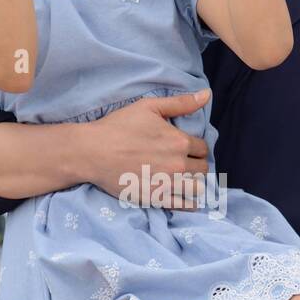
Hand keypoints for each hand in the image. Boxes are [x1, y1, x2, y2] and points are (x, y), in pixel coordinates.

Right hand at [86, 89, 211, 208]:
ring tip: (185, 179)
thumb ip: (181, 103)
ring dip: (194, 182)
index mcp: (179, 142)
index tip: (187, 148)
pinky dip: (189, 203)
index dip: (196, 147)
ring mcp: (168, 184)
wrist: (93, 151)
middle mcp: (178, 165)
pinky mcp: (156, 198)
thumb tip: (207, 95)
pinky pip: (183, 205)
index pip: (202, 147)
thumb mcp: (149, 107)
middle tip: (186, 163)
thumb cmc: (119, 126)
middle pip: (202, 168)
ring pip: (197, 187)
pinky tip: (188, 200)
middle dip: (197, 164)